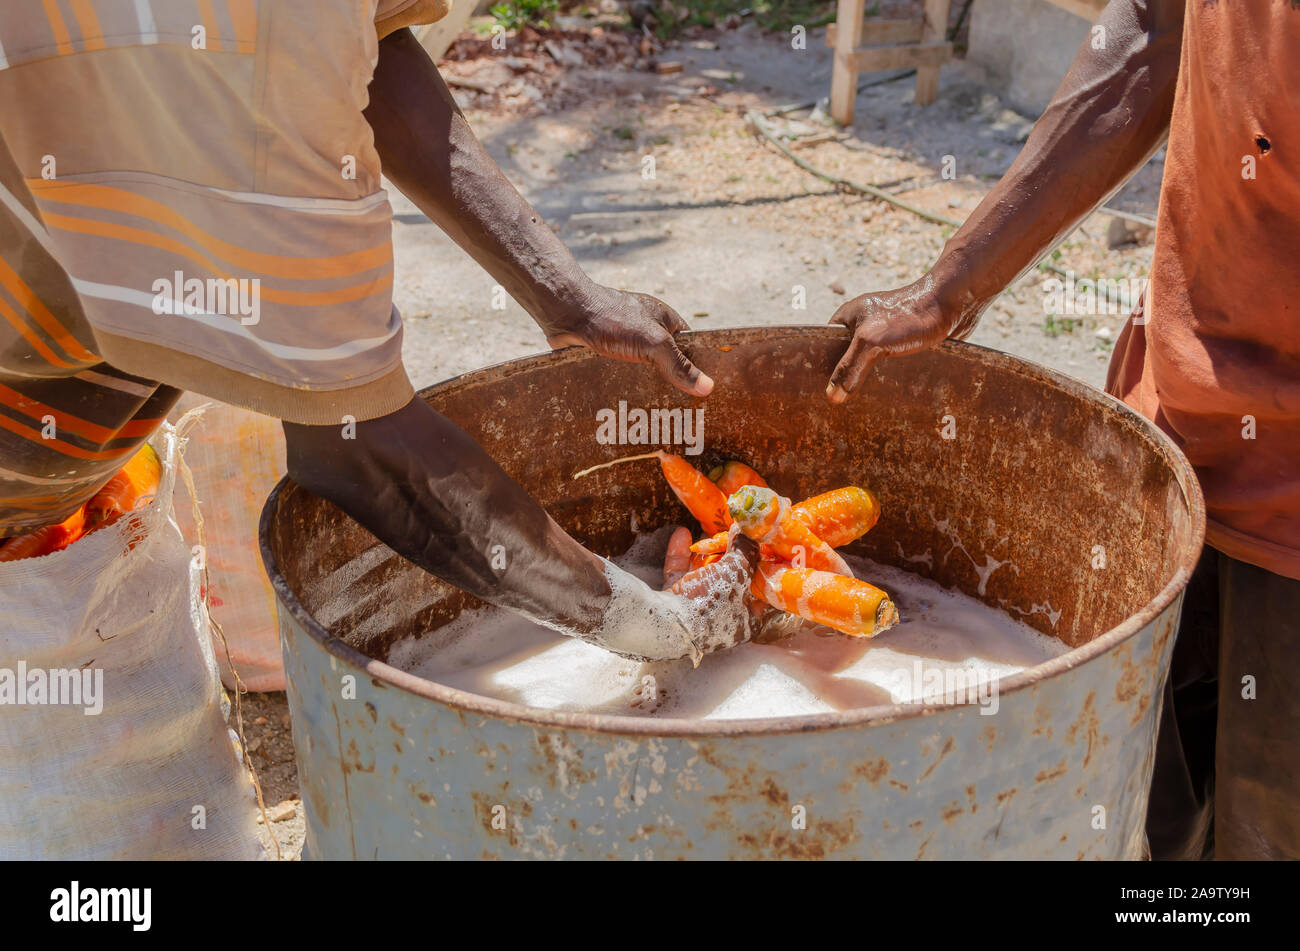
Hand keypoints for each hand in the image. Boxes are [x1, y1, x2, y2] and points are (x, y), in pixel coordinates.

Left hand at [541, 285, 712, 397]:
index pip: (690, 349)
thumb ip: (679, 365)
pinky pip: (621, 374)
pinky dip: (624, 388)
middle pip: (665, 363)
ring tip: (653, 417)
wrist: (565, 313)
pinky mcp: (605, 353)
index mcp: (665, 321)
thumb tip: (707, 387)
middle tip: (677, 412)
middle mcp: (647, 331)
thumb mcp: (653, 343)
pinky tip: (627, 407)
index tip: (701, 395)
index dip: (696, 370)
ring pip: (642, 371)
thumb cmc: (611, 319)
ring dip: (644, 389)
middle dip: (669, 384)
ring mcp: (625, 342)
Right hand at [594, 531, 757, 662]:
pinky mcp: (675, 607)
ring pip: (706, 578)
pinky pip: (682, 578)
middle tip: (734, 534)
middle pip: (734, 583)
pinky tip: (680, 534)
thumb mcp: (736, 571)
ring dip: (706, 553)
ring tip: (708, 532)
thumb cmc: (708, 602)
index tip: (766, 548)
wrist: (663, 624)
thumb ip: (745, 549)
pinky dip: (682, 557)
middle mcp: (725, 620)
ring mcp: (698, 614)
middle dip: (732, 556)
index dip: (766, 569)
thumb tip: (747, 529)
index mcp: (748, 621)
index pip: (765, 594)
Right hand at [826, 275, 973, 402]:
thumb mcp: (870, 342)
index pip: (825, 346)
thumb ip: (849, 368)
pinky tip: (891, 393)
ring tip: (867, 401)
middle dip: (848, 377)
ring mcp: (887, 334)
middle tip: (845, 401)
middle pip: (849, 357)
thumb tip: (832, 396)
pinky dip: (891, 378)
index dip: (823, 367)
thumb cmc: (909, 315)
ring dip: (872, 380)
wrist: (954, 303)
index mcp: (849, 316)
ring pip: (871, 363)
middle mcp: (866, 324)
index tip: (822, 390)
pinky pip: (891, 365)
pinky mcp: (906, 343)